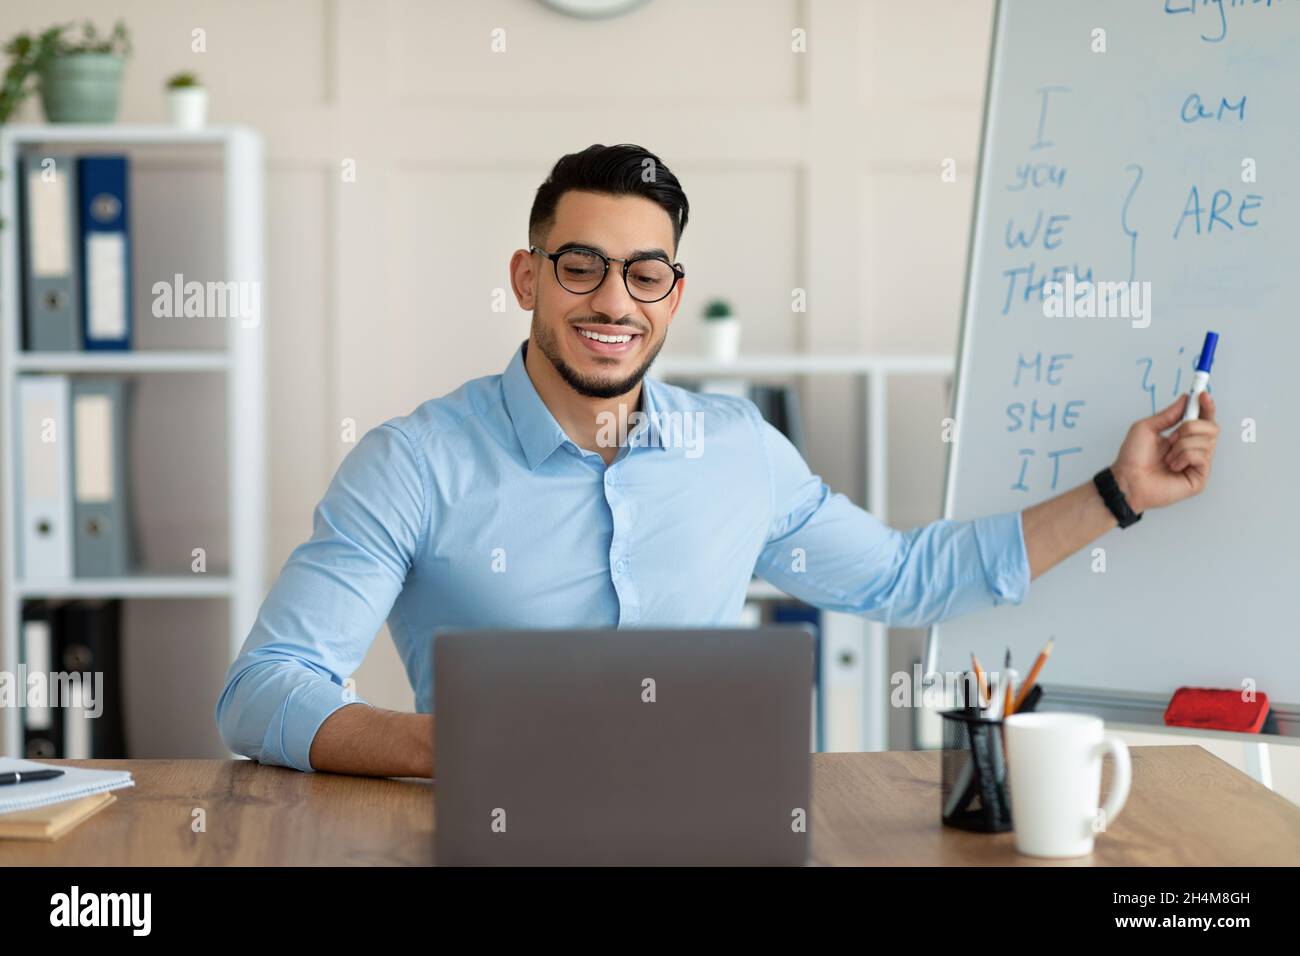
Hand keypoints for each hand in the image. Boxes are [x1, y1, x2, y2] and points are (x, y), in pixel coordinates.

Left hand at [1111, 392, 1217, 512]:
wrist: (1127, 479)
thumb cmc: (1133, 457)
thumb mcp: (1147, 427)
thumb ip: (1169, 414)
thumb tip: (1186, 398)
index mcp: (1183, 436)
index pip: (1204, 418)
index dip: (1206, 405)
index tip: (1202, 394)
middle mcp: (1194, 448)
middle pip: (1212, 427)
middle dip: (1190, 427)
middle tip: (1172, 437)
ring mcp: (1199, 464)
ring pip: (1206, 441)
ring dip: (1181, 445)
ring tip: (1167, 457)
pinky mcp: (1200, 477)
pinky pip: (1201, 456)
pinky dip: (1183, 457)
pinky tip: (1172, 466)